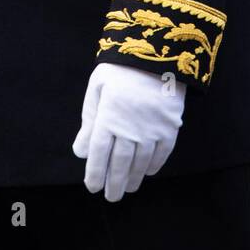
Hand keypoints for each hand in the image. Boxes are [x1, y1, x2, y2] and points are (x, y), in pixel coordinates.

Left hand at [72, 63, 186, 201]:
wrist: (157, 52)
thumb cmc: (120, 69)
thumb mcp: (97, 88)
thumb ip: (89, 121)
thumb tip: (80, 151)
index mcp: (108, 118)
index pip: (99, 154)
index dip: (95, 173)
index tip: (93, 187)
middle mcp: (130, 129)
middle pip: (120, 164)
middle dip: (114, 183)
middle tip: (111, 197)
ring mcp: (152, 130)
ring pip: (140, 163)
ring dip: (133, 178)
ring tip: (127, 188)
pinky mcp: (170, 127)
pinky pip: (161, 153)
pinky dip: (153, 165)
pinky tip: (147, 173)